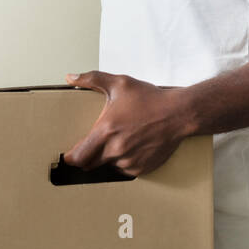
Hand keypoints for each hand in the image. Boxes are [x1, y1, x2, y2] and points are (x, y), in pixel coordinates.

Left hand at [62, 71, 190, 177]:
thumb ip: (92, 79)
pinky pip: (126, 170)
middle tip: (95, 145)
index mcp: (106, 132)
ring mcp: (129, 161)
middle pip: (90, 165)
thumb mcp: (120, 83)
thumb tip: (70, 77)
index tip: (70, 155)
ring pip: (109, 166)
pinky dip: (126, 162)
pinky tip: (134, 146)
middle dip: (89, 157)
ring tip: (121, 140)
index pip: (78, 157)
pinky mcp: (142, 168)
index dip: (72, 157)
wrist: (179, 113)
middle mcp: (115, 150)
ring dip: (110, 158)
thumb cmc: (150, 98)